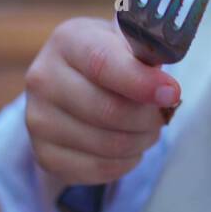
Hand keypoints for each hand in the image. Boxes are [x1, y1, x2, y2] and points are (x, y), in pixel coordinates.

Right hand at [23, 17, 180, 186]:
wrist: (70, 82)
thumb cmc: (109, 59)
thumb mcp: (124, 43)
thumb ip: (145, 56)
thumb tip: (166, 88)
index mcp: (67, 41)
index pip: (103, 64)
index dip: (142, 83)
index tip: (172, 93)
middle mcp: (43, 78)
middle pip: (109, 110)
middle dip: (148, 118)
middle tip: (163, 114)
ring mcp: (38, 119)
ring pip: (108, 145)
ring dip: (141, 141)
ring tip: (147, 129)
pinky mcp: (44, 155)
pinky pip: (98, 170)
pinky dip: (124, 163)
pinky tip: (128, 147)